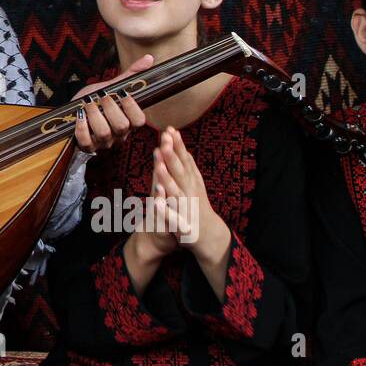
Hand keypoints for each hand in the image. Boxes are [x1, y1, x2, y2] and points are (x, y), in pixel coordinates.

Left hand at [71, 54, 151, 151]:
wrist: (70, 110)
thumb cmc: (94, 99)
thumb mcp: (111, 86)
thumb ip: (130, 75)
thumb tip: (149, 58)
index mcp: (128, 121)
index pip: (140, 120)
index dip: (132, 107)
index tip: (121, 93)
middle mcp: (118, 135)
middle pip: (122, 126)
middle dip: (110, 107)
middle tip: (102, 96)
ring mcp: (102, 143)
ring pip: (104, 133)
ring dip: (94, 114)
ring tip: (88, 103)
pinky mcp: (86, 147)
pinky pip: (86, 141)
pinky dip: (81, 127)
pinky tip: (79, 115)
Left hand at [150, 126, 225, 252]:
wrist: (210, 236)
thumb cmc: (198, 206)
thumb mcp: (195, 184)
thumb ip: (188, 167)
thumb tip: (182, 147)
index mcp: (192, 182)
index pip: (184, 160)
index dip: (177, 145)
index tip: (170, 129)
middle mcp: (190, 192)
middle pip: (180, 172)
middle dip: (172, 156)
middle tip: (164, 140)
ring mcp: (186, 208)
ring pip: (175, 193)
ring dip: (167, 180)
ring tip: (158, 167)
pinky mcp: (182, 225)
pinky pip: (171, 218)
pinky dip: (164, 211)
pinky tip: (155, 204)